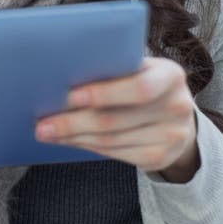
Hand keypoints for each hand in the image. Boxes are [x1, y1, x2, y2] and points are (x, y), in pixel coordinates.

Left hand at [35, 57, 199, 182]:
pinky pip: (117, 154)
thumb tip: (63, 71)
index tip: (69, 96)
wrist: (180, 116)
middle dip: (74, 122)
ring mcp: (172, 136)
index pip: (138, 88)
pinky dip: (88, 146)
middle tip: (43, 123)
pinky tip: (69, 140)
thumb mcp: (140, 67)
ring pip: (111, 140)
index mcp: (170, 75)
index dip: (102, 94)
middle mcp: (177, 106)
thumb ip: (115, 65)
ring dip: (74, 137)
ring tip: (47, 132)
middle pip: (116, 119)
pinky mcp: (162, 157)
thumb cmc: (146, 81)